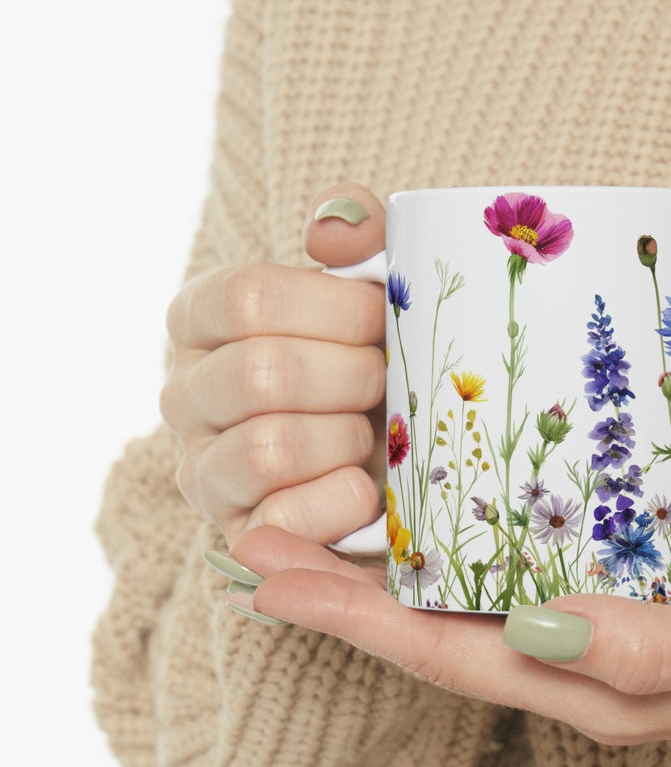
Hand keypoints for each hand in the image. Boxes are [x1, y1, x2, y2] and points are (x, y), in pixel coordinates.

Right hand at [161, 184, 387, 546]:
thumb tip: (331, 232)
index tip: (383, 318)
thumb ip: (355, 233)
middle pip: (263, 374)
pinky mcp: (236, 534)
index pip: (249, 298)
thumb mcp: (369, 285)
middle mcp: (184, 394)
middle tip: (388, 380)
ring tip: (373, 433)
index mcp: (201, 319)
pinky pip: (283, 520)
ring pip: (269, 447)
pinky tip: (368, 487)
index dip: (336, 309)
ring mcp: (202, 470)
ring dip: (348, 438)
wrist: (391, 454)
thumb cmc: (372, 358)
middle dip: (353, 377)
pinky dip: (343, 500)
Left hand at [225, 523, 670, 743]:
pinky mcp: (608, 582)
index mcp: (590, 686)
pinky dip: (446, 543)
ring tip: (308, 520)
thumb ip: (649, 646)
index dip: (355, 619)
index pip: (447, 654)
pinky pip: (504, 570)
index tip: (271, 576)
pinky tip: (419, 506)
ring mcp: (584, 625)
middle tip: (256, 539)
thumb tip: (540, 630)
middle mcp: (570, 661)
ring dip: (379, 567)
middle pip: (431, 630)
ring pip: (459, 601)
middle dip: (338, 592)